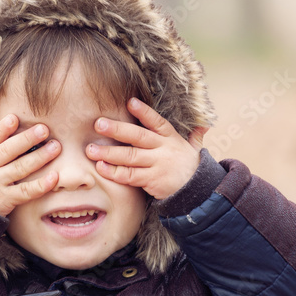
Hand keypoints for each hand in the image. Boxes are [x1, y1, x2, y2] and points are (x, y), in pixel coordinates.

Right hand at [0, 114, 60, 215]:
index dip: (2, 129)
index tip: (15, 118)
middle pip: (8, 151)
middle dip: (27, 139)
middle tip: (44, 129)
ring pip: (21, 168)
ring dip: (40, 157)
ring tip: (56, 147)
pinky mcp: (6, 201)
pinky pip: (27, 192)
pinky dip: (42, 185)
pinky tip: (55, 176)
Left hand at [86, 98, 207, 199]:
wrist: (198, 193)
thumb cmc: (190, 168)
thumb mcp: (195, 149)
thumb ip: (195, 135)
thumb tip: (204, 124)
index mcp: (171, 137)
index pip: (157, 121)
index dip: (144, 112)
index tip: (130, 102)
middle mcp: (163, 149)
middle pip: (138, 137)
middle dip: (117, 129)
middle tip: (98, 124)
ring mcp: (157, 165)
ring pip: (130, 157)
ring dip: (109, 153)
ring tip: (90, 149)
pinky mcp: (151, 181)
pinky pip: (129, 176)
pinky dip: (114, 172)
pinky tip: (101, 167)